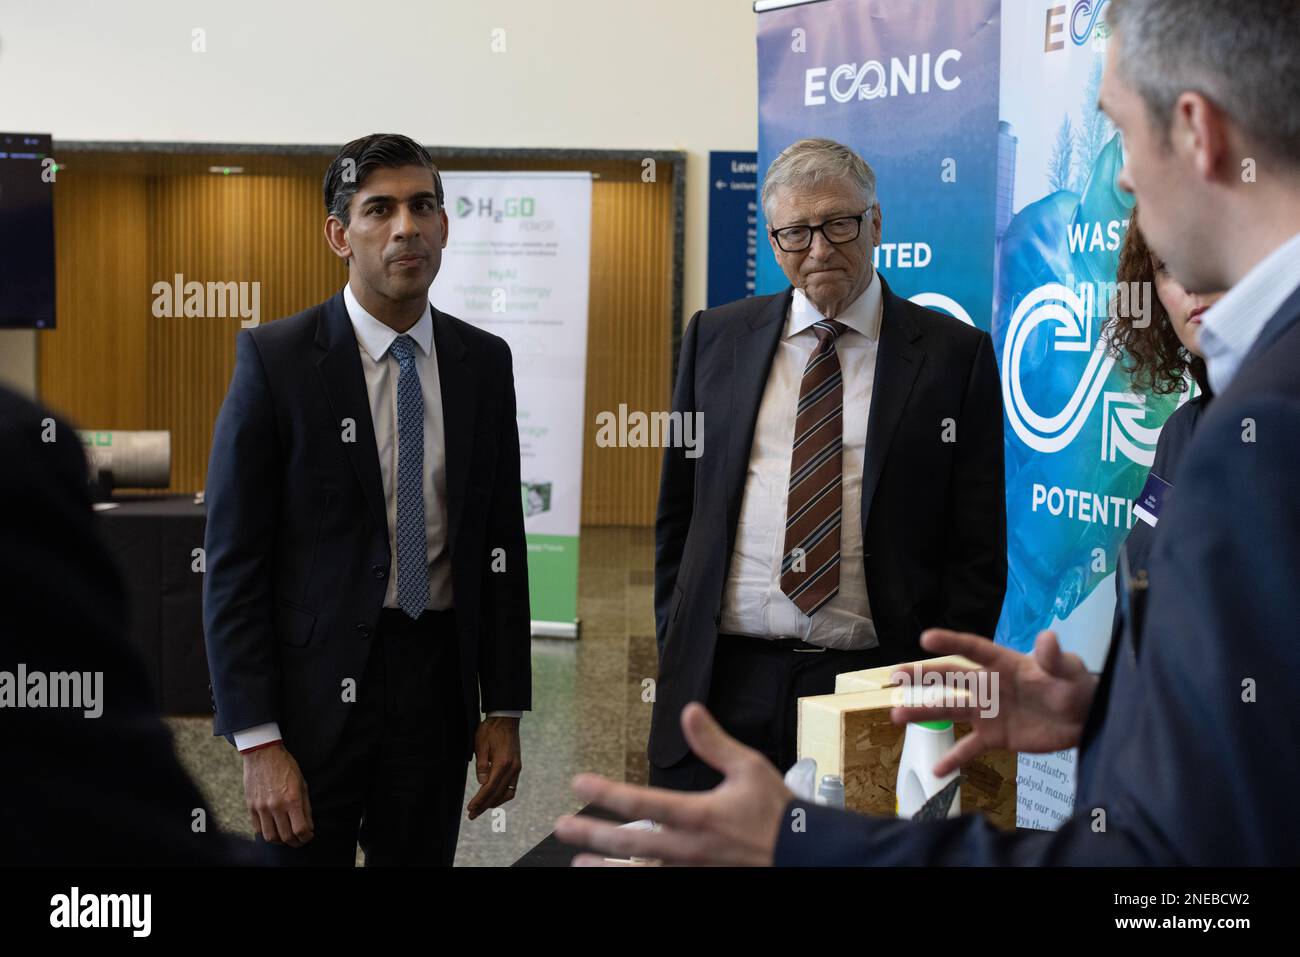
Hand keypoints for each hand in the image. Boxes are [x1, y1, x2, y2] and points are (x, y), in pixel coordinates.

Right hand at [242, 743, 313, 846]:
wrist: (263, 753)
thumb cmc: (286, 766)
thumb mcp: (302, 783)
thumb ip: (305, 807)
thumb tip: (309, 827)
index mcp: (292, 799)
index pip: (300, 829)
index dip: (306, 837)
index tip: (309, 836)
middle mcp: (276, 805)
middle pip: (285, 837)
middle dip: (295, 842)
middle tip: (299, 840)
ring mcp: (261, 807)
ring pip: (270, 837)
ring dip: (280, 841)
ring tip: (286, 836)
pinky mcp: (250, 806)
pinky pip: (257, 828)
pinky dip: (266, 832)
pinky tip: (273, 828)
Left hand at [467, 716, 521, 819]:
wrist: (506, 719)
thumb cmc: (490, 730)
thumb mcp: (481, 745)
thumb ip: (482, 765)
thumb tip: (482, 783)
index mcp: (502, 763)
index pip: (489, 788)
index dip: (479, 800)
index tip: (470, 809)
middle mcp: (512, 768)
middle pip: (498, 794)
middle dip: (484, 806)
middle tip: (472, 815)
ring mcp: (516, 768)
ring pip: (507, 793)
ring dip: (494, 802)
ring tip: (482, 808)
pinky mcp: (517, 766)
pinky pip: (512, 786)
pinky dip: (503, 795)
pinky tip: (494, 798)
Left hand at [554, 703, 790, 865]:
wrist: (807, 856)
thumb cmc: (779, 813)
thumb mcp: (749, 768)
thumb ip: (713, 742)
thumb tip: (689, 712)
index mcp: (699, 815)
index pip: (642, 803)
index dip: (607, 792)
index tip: (580, 782)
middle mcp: (689, 848)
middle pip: (630, 843)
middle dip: (593, 834)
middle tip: (563, 827)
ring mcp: (693, 871)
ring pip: (640, 872)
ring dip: (608, 868)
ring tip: (580, 863)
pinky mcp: (701, 882)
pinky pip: (659, 883)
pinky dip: (635, 878)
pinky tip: (617, 873)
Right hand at [889, 628, 1098, 775]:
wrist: (1085, 720)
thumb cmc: (1076, 687)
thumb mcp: (1069, 670)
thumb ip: (1055, 658)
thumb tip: (1048, 638)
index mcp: (1004, 664)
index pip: (973, 650)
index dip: (951, 642)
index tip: (926, 639)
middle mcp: (988, 686)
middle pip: (951, 679)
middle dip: (923, 676)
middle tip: (895, 675)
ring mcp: (988, 712)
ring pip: (949, 711)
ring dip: (923, 712)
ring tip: (896, 716)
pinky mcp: (995, 737)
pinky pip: (969, 749)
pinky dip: (953, 759)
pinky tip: (935, 771)